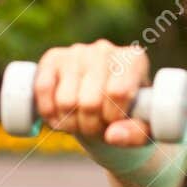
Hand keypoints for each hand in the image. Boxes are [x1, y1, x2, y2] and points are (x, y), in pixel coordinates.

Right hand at [32, 39, 153, 145]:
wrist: (106, 103)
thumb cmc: (129, 115)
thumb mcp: (143, 128)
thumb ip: (136, 134)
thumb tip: (112, 136)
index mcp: (133, 60)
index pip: (118, 93)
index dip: (112, 118)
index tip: (114, 124)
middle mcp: (105, 50)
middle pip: (90, 101)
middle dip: (90, 126)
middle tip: (95, 129)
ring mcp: (77, 51)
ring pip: (66, 100)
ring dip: (70, 123)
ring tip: (79, 124)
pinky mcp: (53, 58)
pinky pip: (43, 88)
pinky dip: (48, 112)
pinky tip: (58, 118)